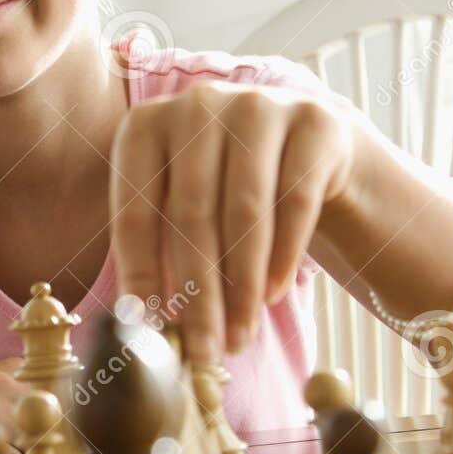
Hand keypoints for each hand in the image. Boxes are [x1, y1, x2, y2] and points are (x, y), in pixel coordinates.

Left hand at [109, 80, 355, 359]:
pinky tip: (271, 297)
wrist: (307, 147)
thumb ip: (156, 248)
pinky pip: (296, 201)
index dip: (140, 272)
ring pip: (246, 210)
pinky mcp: (315, 121)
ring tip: (238, 336)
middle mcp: (198, 103)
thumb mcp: (180, 203)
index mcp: (146, 122)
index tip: (148, 328)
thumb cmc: (225, 187)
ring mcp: (259, 105)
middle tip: (204, 350)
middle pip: (192, 214)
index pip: (137, 208)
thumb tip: (138, 323)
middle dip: (198, 294)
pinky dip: (282, 257)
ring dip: (242, 286)